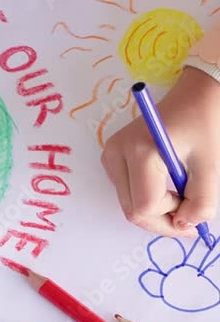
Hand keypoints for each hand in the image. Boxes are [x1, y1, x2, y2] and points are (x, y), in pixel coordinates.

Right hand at [102, 67, 219, 236]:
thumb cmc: (204, 124)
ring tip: (181, 196)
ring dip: (156, 211)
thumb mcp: (211, 166)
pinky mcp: (113, 157)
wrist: (195, 97)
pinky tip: (167, 188)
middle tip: (189, 216)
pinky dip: (148, 200)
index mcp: (140, 151)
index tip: (195, 217)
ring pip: (129, 204)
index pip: (145, 207)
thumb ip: (201, 203)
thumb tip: (185, 224)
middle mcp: (118, 153)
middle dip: (162, 220)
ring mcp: (111, 154)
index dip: (172, 220)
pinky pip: (128, 193)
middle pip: (132, 210)